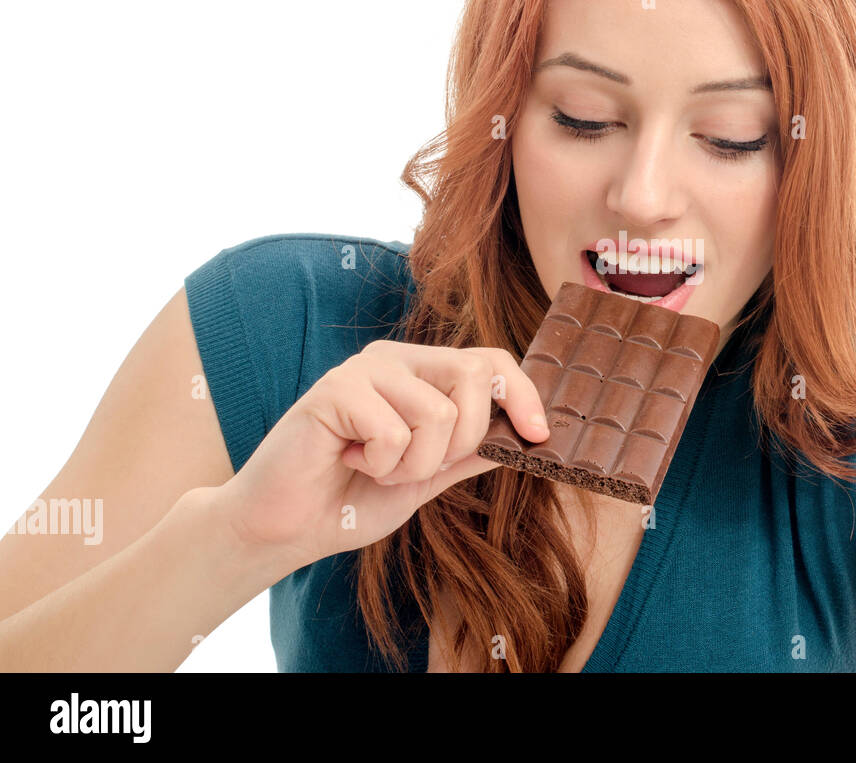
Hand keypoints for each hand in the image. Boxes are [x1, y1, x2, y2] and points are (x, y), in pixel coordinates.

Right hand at [215, 341, 549, 569]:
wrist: (286, 527)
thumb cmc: (352, 499)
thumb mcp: (428, 478)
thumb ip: (471, 453)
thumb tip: (526, 436)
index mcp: (421, 373)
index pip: (489, 361)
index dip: (523, 395)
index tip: (539, 436)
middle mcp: (396, 359)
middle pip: (474, 377)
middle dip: (463, 441)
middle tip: (418, 468)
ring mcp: (364, 369)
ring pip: (439, 413)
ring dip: (414, 465)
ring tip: (375, 467)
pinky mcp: (334, 389)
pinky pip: (394, 432)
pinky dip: (379, 466)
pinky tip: (347, 461)